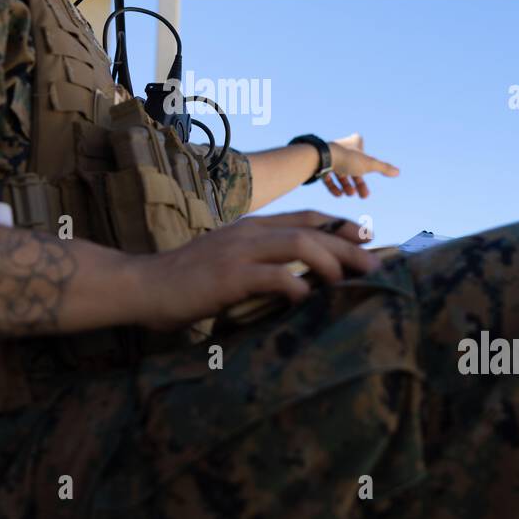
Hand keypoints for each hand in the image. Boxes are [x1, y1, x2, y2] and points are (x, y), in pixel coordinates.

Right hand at [131, 211, 381, 332]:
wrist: (142, 285)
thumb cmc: (184, 282)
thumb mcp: (226, 263)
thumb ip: (257, 265)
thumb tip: (295, 284)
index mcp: (251, 228)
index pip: (306, 218)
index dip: (341, 227)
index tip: (367, 240)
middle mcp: (249, 233)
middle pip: (311, 230)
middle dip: (349, 246)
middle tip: (375, 266)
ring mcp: (239, 252)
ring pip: (299, 245)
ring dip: (331, 263)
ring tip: (351, 282)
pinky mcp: (229, 276)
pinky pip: (274, 277)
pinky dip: (297, 287)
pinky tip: (309, 301)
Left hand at [322, 133, 399, 197]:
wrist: (321, 158)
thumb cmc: (346, 158)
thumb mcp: (368, 164)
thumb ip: (383, 168)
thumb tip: (398, 172)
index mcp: (353, 143)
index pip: (361, 144)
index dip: (365, 155)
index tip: (367, 165)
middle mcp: (341, 148)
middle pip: (353, 166)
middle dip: (359, 182)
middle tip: (364, 196)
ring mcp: (329, 157)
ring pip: (341, 173)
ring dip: (347, 186)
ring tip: (350, 194)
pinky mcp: (319, 166)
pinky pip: (328, 178)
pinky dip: (334, 187)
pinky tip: (339, 195)